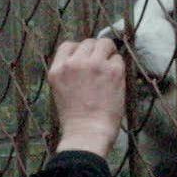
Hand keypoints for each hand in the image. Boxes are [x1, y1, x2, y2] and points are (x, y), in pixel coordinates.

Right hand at [49, 38, 125, 156]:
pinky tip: (116, 80)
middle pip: (88, 42)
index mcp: (57, 70)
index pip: (68, 46)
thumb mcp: (60, 92)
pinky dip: (119, 67)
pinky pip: (118, 59)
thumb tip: (84, 61)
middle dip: (95, 52)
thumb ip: (69, 73)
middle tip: (100, 67)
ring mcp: (94, 65)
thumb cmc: (75, 119)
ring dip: (109, 53)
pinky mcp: (112, 71)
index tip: (86, 60)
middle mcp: (74, 63)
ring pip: (105, 43)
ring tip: (110, 68)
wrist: (87, 133)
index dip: (79, 51)